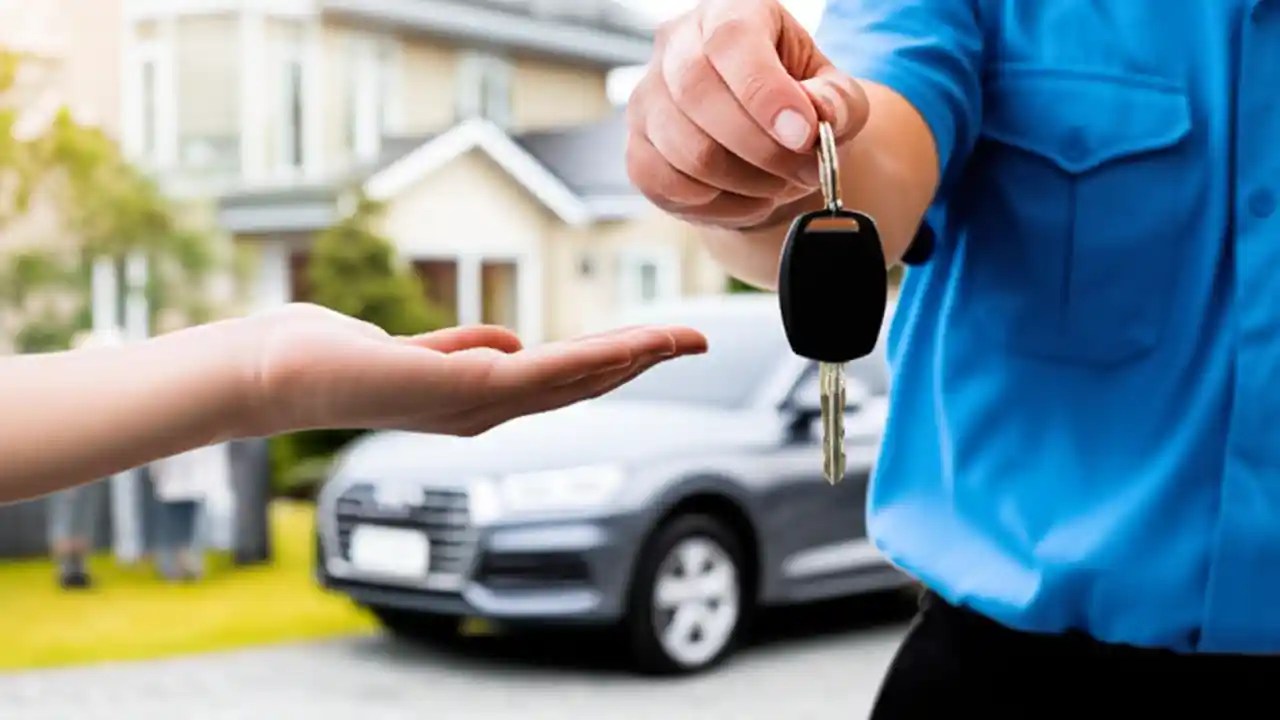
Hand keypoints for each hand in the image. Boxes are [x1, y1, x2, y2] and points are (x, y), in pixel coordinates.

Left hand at [236, 304, 707, 437]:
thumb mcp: (416, 348)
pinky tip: (627, 344)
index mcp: (480, 399)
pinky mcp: (463, 389)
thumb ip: (464, 347)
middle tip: (696, 338)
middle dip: (643, 361)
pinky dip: (591, 360)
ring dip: (632, 358)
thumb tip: (509, 342)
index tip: (660, 342)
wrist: (277, 372)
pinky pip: (542, 373)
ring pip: (574, 380)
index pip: (562, 380)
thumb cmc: (334, 360)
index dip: (616, 363)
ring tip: (680, 338)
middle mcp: (486, 410)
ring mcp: (478, 404)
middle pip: (582, 384)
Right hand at [626, 0, 869, 228]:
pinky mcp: (637, 149)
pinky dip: (717, 204)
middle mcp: (677, 46)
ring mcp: (648, 98)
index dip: (765, 92)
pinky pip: (667, 185)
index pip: (731, 42)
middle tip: (805, 170)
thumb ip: (837, 102)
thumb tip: (818, 115)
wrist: (766, 139)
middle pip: (698, 95)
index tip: (802, 134)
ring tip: (780, 183)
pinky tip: (747, 196)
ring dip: (745, 181)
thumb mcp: (834, 95)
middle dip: (761, 147)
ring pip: (686, 150)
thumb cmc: (798, 105)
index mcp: (729, 13)